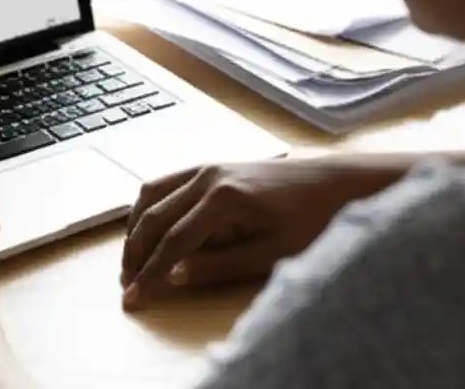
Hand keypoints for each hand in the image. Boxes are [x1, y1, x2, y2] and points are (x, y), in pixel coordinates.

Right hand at [120, 158, 399, 309]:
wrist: (338, 182)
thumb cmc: (313, 219)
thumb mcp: (272, 254)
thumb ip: (220, 265)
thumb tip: (176, 276)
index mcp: (223, 198)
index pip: (172, 242)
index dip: (150, 274)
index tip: (134, 298)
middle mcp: (208, 176)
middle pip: (153, 217)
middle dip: (134, 253)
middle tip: (126, 285)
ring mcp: (207, 166)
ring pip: (151, 194)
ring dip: (135, 228)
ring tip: (132, 260)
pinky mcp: (212, 165)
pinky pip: (166, 183)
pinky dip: (149, 207)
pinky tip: (149, 228)